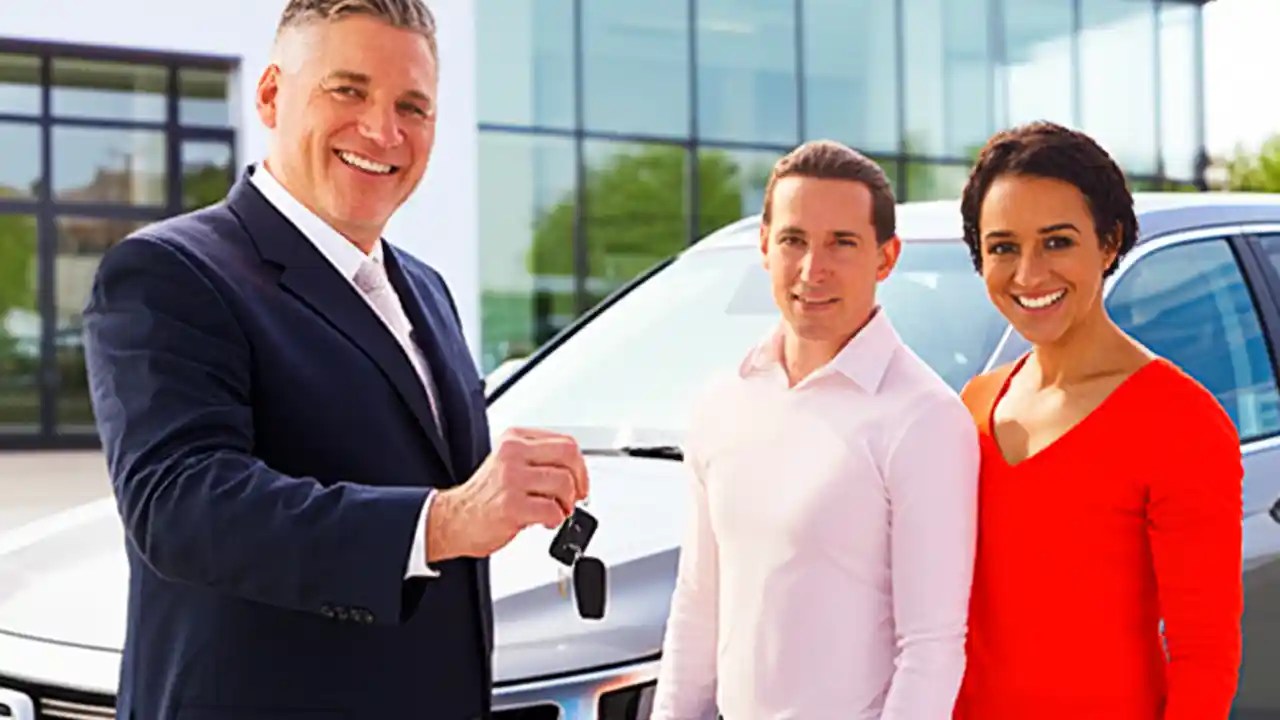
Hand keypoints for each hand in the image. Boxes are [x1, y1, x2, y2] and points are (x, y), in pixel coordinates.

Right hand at [426, 427, 589, 561]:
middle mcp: (512, 454)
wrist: (453, 520)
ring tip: (557, 510)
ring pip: (564, 483)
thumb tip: (575, 471)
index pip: (564, 442)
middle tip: (576, 496)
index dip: (580, 465)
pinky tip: (545, 521)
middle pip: (568, 456)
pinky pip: (552, 510)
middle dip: (580, 480)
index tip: (579, 480)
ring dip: (567, 503)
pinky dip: (556, 519)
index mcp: (514, 440)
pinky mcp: (512, 506)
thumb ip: (538, 461)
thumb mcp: (508, 464)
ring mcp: (511, 479)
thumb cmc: (483, 497)